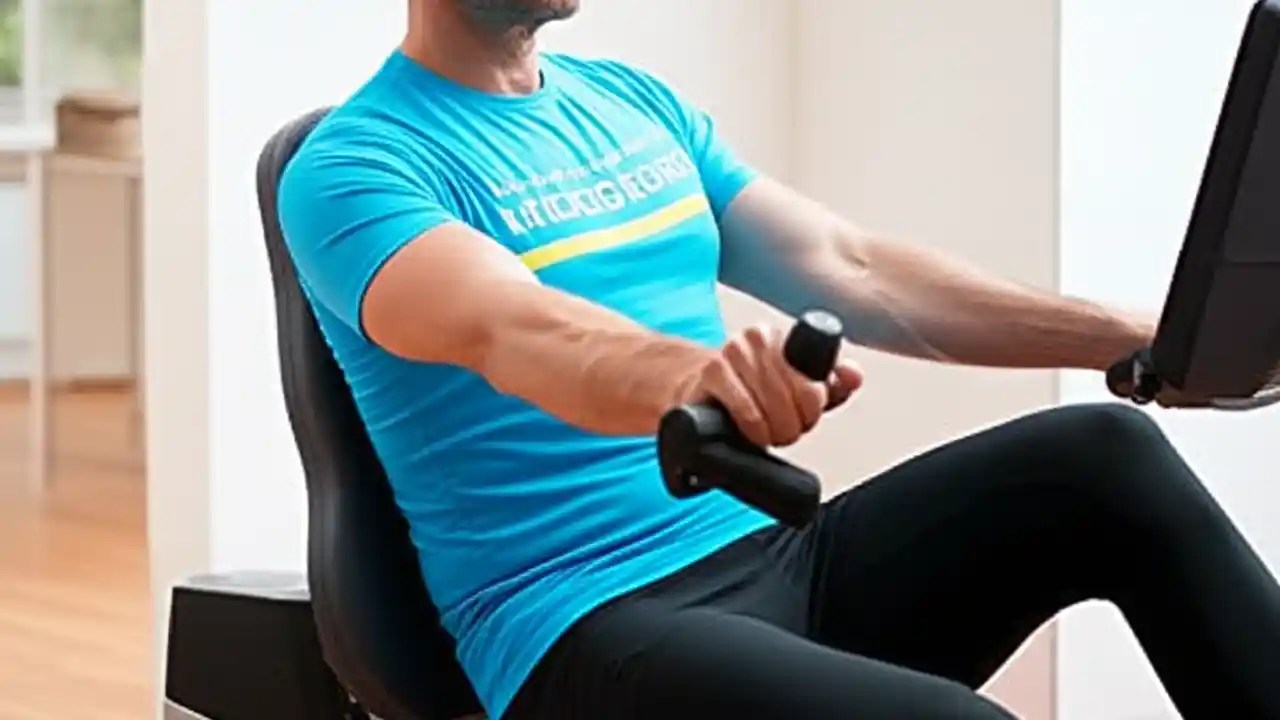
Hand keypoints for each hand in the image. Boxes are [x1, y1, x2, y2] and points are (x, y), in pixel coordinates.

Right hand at [676, 324, 863, 446]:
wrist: (696, 389)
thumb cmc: (750, 390)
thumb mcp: (795, 386)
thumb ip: (832, 382)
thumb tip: (853, 375)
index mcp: (782, 337)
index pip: (815, 383)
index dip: (812, 411)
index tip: (803, 420)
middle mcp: (758, 336)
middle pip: (795, 397)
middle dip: (793, 425)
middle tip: (783, 433)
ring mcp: (732, 351)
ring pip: (771, 406)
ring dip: (772, 432)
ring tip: (766, 435)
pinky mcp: (711, 371)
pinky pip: (745, 409)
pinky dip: (752, 429)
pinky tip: (750, 433)